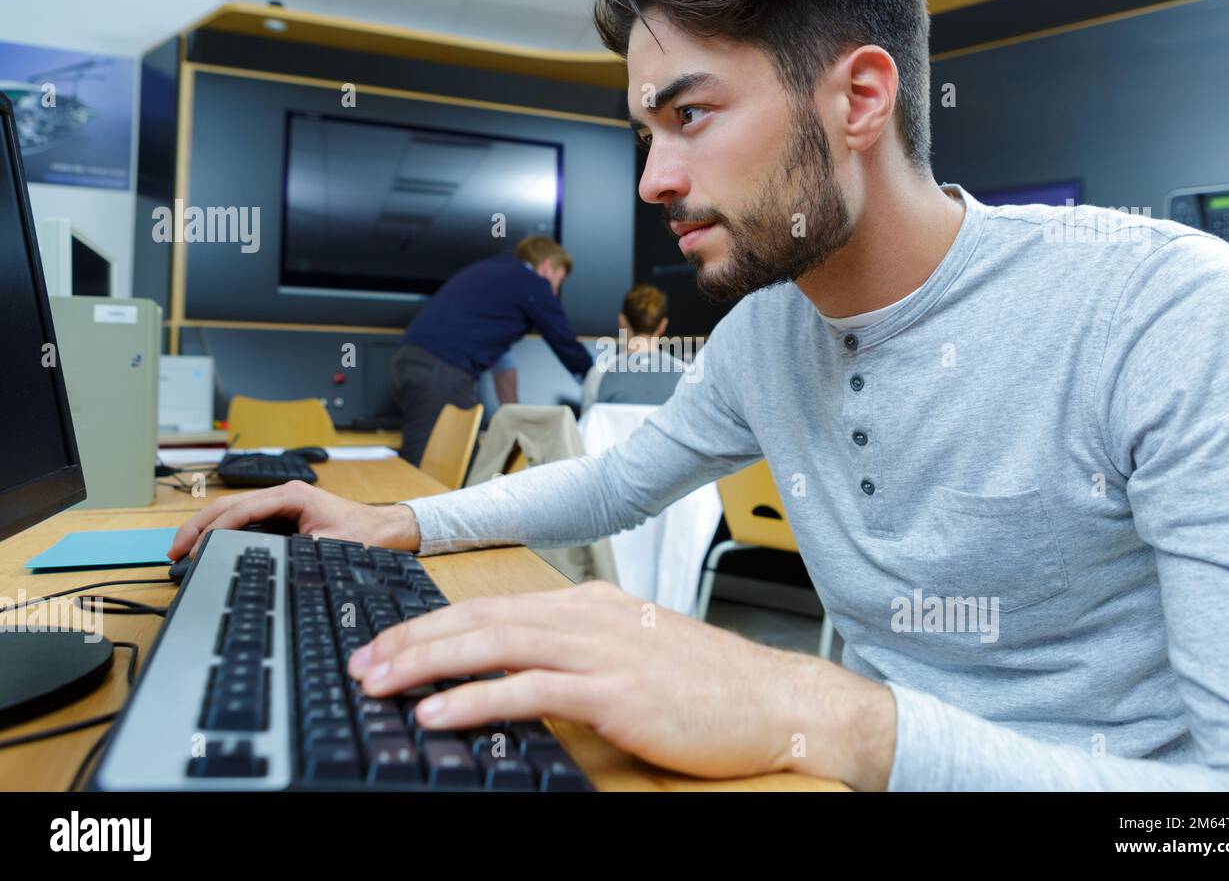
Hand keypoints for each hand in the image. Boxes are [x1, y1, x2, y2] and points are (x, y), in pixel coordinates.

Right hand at [167, 480, 419, 560]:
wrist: (386, 531)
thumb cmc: (365, 535)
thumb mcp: (331, 547)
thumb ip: (298, 552)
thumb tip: (268, 564)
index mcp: (292, 495)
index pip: (241, 509)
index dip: (213, 529)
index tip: (193, 548)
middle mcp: (283, 494)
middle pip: (229, 506)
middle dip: (198, 527)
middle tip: (174, 552)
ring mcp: (282, 503)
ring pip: (233, 512)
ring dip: (207, 529)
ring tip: (182, 551)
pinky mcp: (283, 515)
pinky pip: (245, 520)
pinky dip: (223, 532)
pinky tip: (209, 546)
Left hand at [347, 580, 896, 788]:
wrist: (775, 700)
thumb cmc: (709, 685)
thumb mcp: (634, 653)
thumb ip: (576, 655)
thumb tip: (516, 675)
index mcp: (590, 604)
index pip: (494, 605)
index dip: (433, 624)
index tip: (388, 644)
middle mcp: (589, 616)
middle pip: (481, 617)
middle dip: (413, 639)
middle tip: (363, 662)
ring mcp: (601, 649)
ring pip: (494, 644)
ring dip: (428, 663)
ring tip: (379, 683)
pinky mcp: (614, 690)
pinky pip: (529, 689)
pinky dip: (475, 699)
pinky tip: (438, 713)